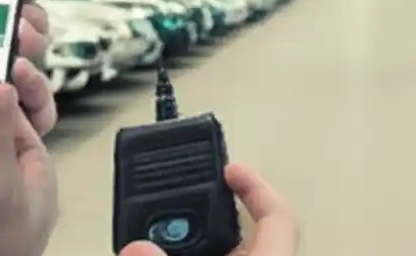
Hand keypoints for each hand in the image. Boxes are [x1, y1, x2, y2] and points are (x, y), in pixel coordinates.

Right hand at [121, 164, 297, 255]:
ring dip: (194, 239)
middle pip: (243, 232)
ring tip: (167, 226)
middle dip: (212, 212)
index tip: (232, 167)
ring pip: (224, 250)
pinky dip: (191, 254)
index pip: (278, 215)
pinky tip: (165, 252)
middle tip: (189, 192)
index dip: (257, 185)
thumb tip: (137, 248)